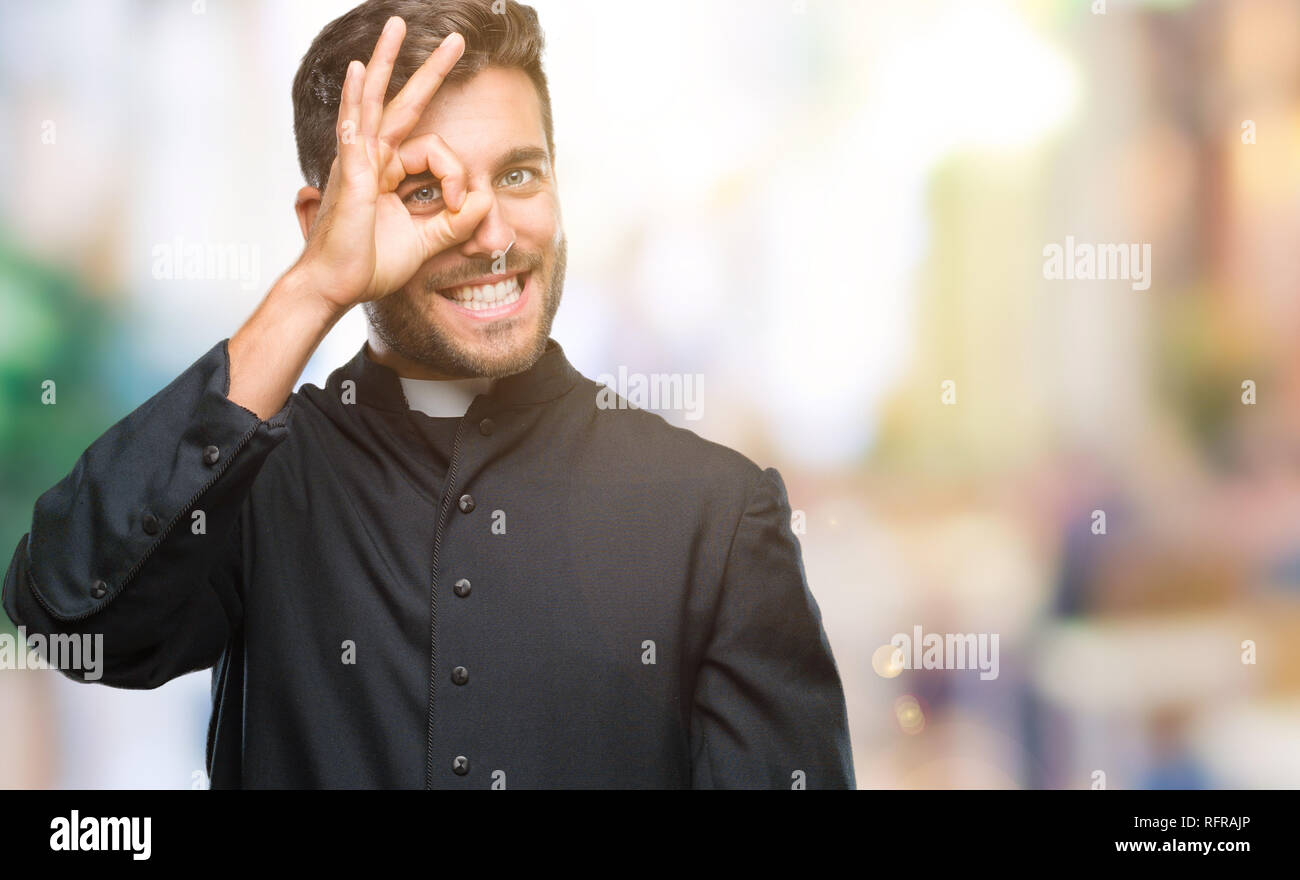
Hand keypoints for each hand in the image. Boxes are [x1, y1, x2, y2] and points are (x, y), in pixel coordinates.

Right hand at [295, 16, 490, 310]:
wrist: (334, 286)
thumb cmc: (368, 265)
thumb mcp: (425, 243)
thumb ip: (456, 224)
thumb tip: (485, 202)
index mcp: (389, 173)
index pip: (436, 152)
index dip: (458, 176)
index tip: (461, 207)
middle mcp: (372, 159)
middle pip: (403, 102)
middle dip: (429, 70)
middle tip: (457, 40)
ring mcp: (358, 162)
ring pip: (374, 100)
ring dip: (388, 61)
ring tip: (399, 26)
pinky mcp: (351, 175)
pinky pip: (354, 128)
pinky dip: (355, 97)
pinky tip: (360, 70)